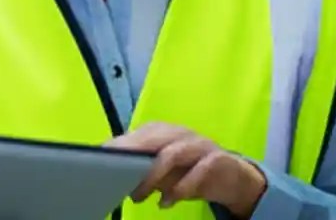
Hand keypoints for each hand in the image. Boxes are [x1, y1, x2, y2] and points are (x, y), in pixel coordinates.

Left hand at [107, 123, 266, 216]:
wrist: (234, 178)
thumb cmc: (191, 172)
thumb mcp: (165, 171)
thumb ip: (144, 168)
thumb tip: (113, 173)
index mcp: (166, 132)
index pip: (140, 134)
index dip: (121, 144)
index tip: (101, 158)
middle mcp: (182, 134)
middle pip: (153, 139)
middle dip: (132, 156)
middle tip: (116, 178)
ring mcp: (200, 145)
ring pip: (173, 153)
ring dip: (153, 176)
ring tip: (138, 196)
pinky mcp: (218, 160)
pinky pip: (198, 171)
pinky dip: (181, 188)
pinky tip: (166, 202)